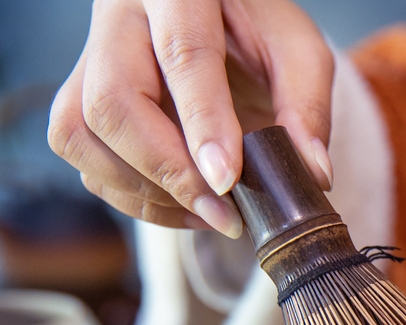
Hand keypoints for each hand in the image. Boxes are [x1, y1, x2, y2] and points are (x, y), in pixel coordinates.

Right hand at [47, 0, 333, 237]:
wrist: (222, 17)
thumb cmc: (255, 26)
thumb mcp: (298, 49)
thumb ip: (307, 104)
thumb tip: (312, 172)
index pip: (182, 56)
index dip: (203, 124)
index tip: (228, 180)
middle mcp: (119, 19)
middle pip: (112, 101)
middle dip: (167, 170)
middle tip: (223, 210)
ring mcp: (90, 59)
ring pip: (81, 132)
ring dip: (144, 189)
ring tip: (210, 212)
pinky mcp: (82, 98)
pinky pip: (86, 157)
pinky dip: (133, 195)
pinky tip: (186, 205)